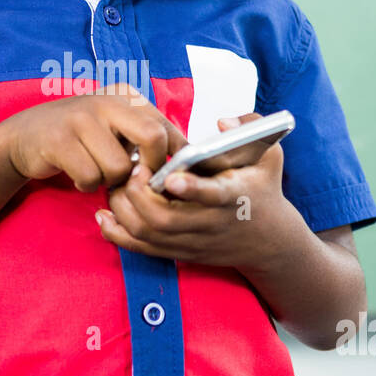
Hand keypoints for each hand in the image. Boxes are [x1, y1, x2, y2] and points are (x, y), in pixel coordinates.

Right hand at [0, 82, 188, 191]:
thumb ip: (148, 138)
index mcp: (126, 96)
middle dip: (146, 169)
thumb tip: (189, 161)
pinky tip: (77, 173)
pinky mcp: (60, 139)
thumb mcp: (116, 128)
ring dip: (108, 180)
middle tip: (131, 179)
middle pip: (152, 138)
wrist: (24, 136)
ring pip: (119, 167)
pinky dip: (86, 185)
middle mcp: (107, 101)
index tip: (167, 178)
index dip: (172, 159)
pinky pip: (91, 177)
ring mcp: (82, 118)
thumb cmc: (80, 137)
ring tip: (94, 170)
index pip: (166, 127)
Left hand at [95, 112, 293, 268]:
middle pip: (166, 219)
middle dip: (140, 195)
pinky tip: (104, 215)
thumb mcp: (270, 156)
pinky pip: (141, 249)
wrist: (268, 241)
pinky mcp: (179, 252)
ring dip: (124, 210)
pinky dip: (118, 234)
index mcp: (232, 197)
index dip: (191, 189)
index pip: (212, 196)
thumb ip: (251, 129)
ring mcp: (192, 241)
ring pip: (148, 234)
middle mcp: (209, 223)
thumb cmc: (262, 189)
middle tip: (131, 170)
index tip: (170, 176)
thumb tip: (222, 123)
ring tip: (116, 185)